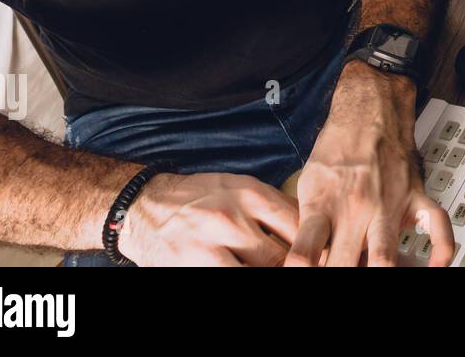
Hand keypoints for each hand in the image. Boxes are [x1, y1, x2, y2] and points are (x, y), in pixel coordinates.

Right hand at [118, 172, 299, 265]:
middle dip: (294, 266)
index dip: (313, 243)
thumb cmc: (200, 197)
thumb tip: (310, 228)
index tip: (320, 251)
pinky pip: (232, 278)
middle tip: (304, 267)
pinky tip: (246, 270)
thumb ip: (271, 206)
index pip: (297, 222)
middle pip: (280, 256)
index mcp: (248, 194)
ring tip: (279, 270)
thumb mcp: (238, 187)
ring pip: (258, 272)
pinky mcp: (194, 267)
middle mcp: (231, 219)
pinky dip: (243, 276)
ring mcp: (210, 247)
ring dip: (270, 272)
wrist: (144, 207)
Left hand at [284, 64, 452, 266]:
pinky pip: (437, 227)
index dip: (303, 271)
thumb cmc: (339, 145)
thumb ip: (310, 221)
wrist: (369, 109)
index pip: (306, 253)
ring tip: (376, 274)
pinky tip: (438, 266)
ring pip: (384, 256)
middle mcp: (356, 209)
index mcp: (324, 205)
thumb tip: (311, 256)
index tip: (304, 275)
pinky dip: (441, 251)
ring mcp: (388, 204)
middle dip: (340, 272)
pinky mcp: (415, 196)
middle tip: (341, 269)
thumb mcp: (309, 182)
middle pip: (343, 263)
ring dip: (379, 271)